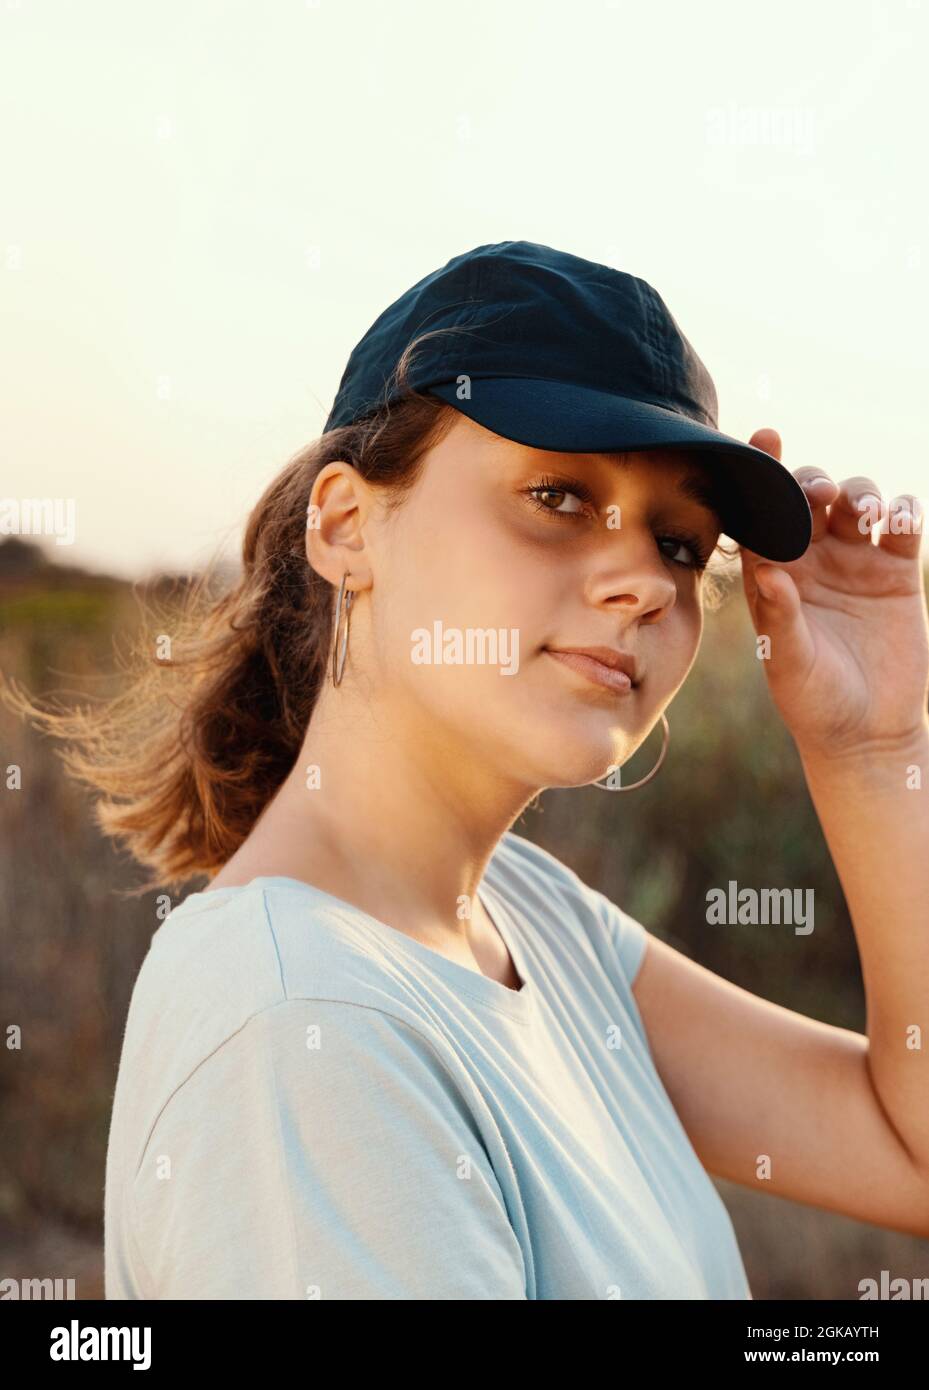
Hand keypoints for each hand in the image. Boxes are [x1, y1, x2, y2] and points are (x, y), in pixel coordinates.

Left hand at [738, 429, 928, 765]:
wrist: (868, 730)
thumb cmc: (815, 701)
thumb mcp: (789, 664)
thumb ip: (779, 619)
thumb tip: (766, 570)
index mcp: (774, 574)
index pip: (761, 516)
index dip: (763, 474)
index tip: (766, 438)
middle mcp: (812, 560)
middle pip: (809, 497)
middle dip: (813, 482)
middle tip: (821, 495)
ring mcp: (856, 561)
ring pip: (856, 500)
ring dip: (861, 492)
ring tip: (867, 514)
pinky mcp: (897, 571)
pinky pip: (902, 523)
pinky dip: (904, 509)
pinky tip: (898, 521)